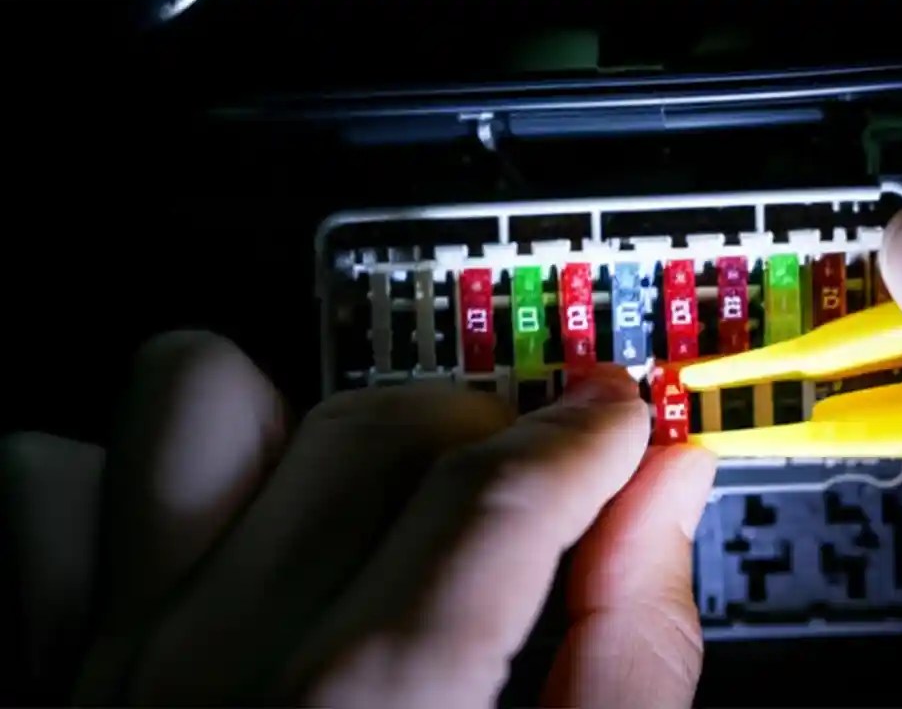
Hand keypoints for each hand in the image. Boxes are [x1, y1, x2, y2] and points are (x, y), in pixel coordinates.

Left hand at [2, 334, 714, 706]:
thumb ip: (629, 664)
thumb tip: (662, 505)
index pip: (497, 494)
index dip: (584, 435)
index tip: (617, 418)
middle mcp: (218, 674)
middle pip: (374, 431)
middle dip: (484, 426)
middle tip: (531, 475)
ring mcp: (112, 669)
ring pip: (194, 405)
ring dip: (299, 422)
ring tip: (371, 490)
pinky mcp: (48, 675)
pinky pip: (49, 493)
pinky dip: (146, 484)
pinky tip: (231, 542)